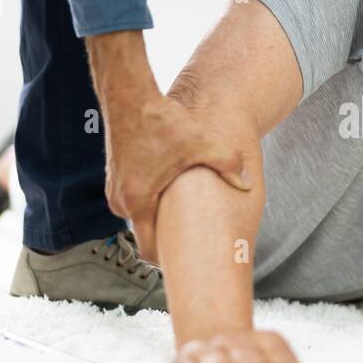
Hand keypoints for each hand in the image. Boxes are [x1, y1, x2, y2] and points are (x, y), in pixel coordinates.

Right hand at [103, 91, 247, 260]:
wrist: (129, 96)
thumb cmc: (162, 121)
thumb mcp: (200, 143)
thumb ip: (227, 165)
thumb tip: (247, 184)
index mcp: (138, 201)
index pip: (149, 249)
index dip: (169, 262)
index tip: (187, 266)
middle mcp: (121, 201)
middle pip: (146, 235)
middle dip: (169, 242)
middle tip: (193, 249)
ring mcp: (115, 191)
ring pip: (140, 218)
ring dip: (159, 221)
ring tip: (185, 224)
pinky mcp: (116, 179)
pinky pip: (135, 202)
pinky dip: (150, 205)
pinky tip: (171, 199)